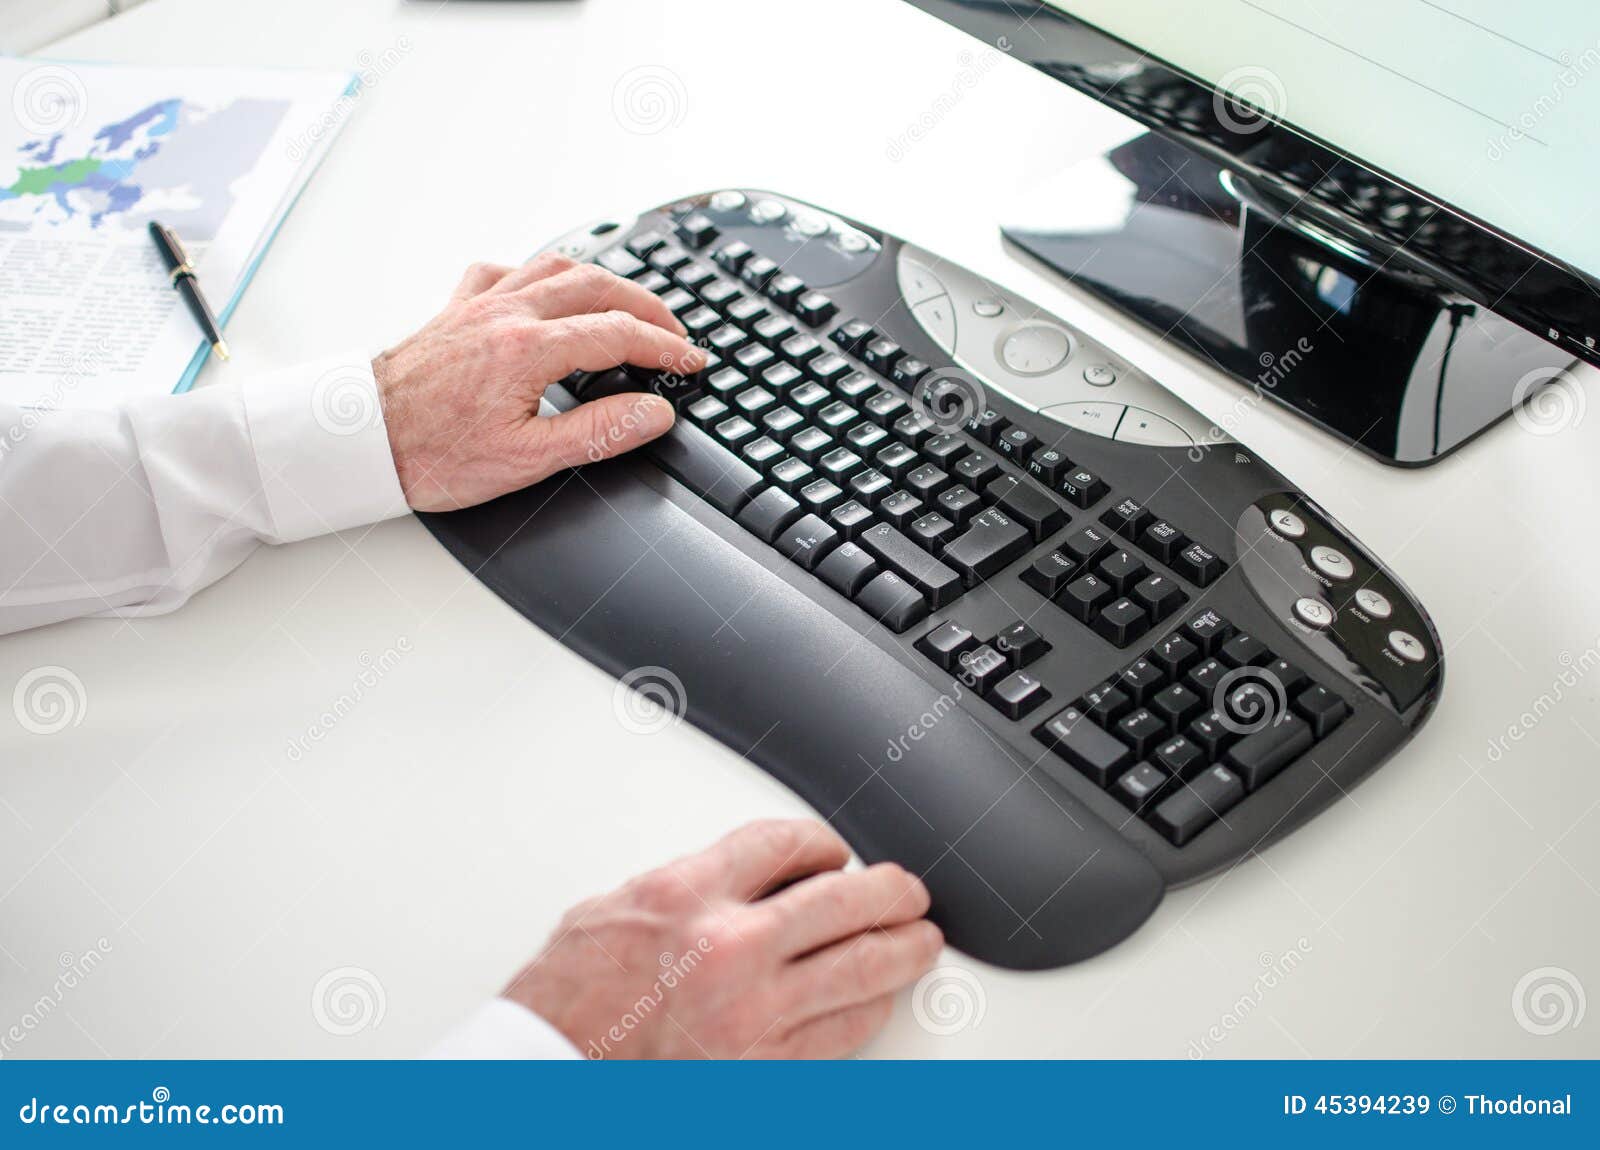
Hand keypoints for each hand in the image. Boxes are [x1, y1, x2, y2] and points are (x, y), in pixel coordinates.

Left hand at [372, 254, 705, 511]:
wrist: (357, 439)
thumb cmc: (430, 454)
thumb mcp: (526, 459)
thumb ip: (598, 432)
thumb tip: (653, 413)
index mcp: (528, 350)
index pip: (619, 334)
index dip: (664, 347)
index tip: (691, 361)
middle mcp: (507, 314)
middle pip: (597, 285)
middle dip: (647, 305)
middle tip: (675, 332)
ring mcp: (479, 305)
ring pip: (556, 267)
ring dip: (603, 279)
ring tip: (630, 302)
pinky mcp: (455, 309)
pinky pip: (505, 272)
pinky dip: (540, 275)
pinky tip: (548, 291)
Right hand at [501, 819, 942, 1058]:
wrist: (544, 1073)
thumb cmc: (565, 1000)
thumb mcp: (615, 906)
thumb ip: (689, 884)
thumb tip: (744, 876)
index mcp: (688, 896)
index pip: (785, 843)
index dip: (823, 842)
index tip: (833, 852)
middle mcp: (728, 949)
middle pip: (844, 901)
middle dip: (891, 892)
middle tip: (909, 892)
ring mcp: (751, 1014)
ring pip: (859, 970)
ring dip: (902, 951)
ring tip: (920, 941)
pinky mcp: (761, 1069)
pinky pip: (840, 1035)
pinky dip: (868, 1010)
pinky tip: (878, 999)